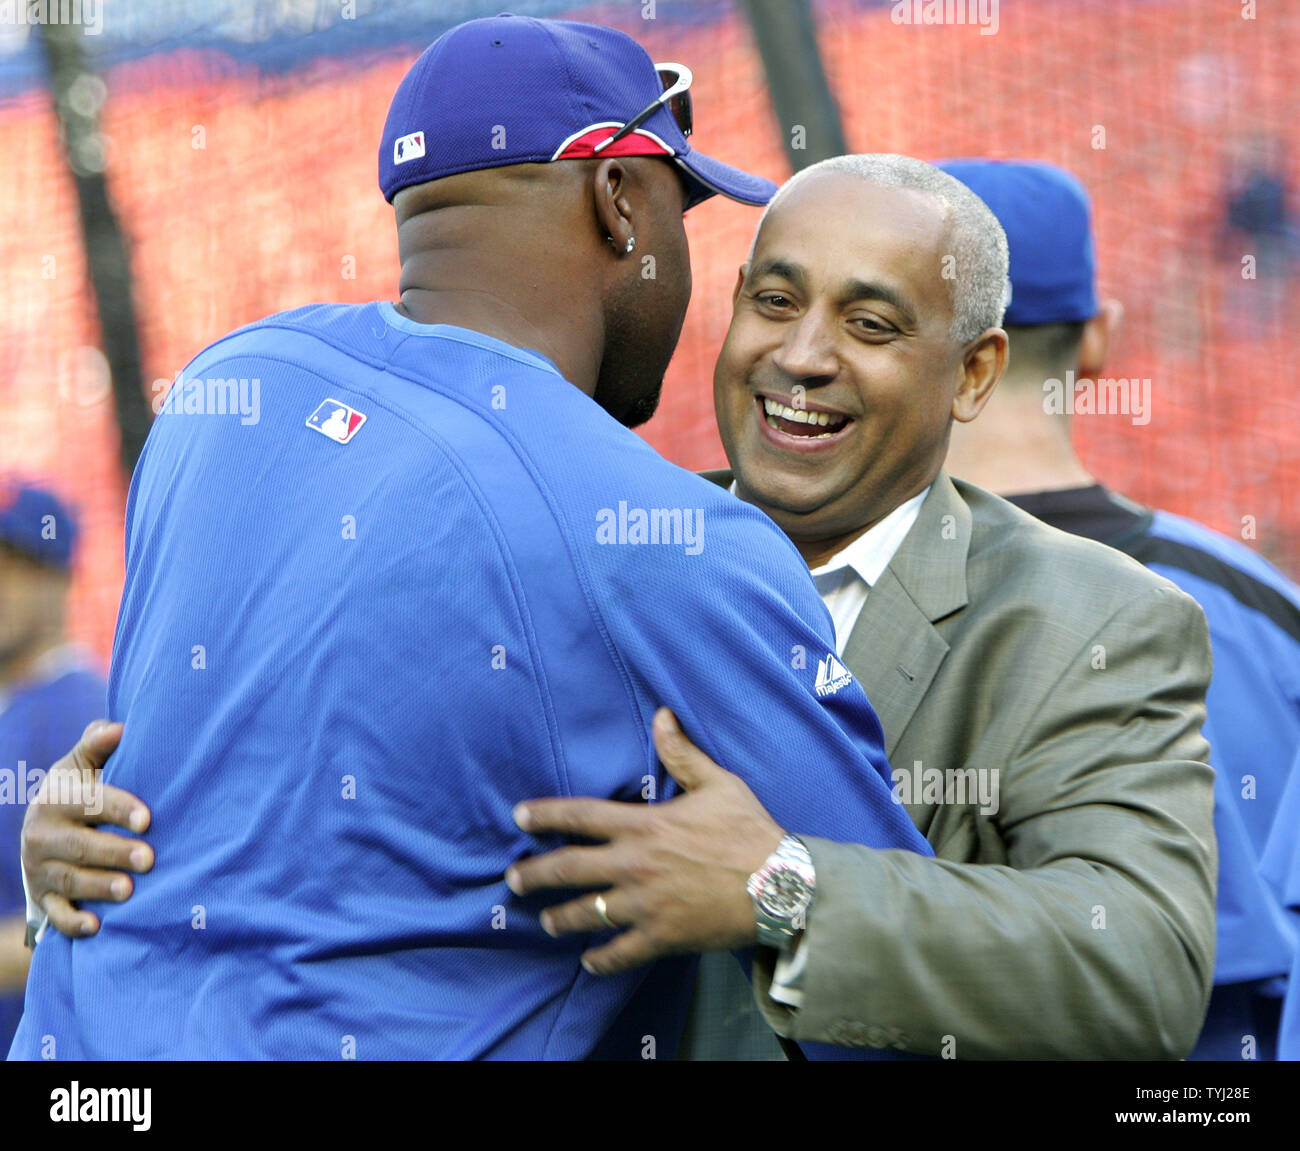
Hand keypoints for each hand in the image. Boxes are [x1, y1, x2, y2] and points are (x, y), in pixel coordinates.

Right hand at [21, 720, 152, 937]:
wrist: (44, 828)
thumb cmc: (79, 790)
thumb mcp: (82, 765)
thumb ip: (98, 744)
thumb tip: (120, 728)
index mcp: (55, 798)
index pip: (88, 803)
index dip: (118, 809)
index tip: (148, 819)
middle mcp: (42, 834)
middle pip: (80, 846)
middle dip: (115, 853)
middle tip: (149, 860)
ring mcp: (40, 868)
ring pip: (70, 880)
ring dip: (99, 887)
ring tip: (129, 892)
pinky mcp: (42, 897)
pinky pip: (55, 914)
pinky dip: (73, 922)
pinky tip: (97, 926)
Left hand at [505, 708, 784, 974]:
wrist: (778, 885)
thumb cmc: (748, 831)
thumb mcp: (717, 784)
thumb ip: (682, 754)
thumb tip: (662, 716)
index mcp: (644, 825)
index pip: (581, 816)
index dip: (546, 815)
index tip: (519, 817)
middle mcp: (635, 865)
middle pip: (569, 869)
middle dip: (534, 875)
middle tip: (512, 880)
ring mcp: (645, 904)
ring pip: (586, 914)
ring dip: (560, 918)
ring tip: (546, 920)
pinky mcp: (661, 937)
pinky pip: (620, 953)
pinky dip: (601, 960)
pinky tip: (588, 962)